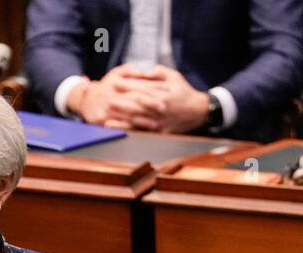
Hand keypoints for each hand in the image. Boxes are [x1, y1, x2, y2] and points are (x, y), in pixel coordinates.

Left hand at [76, 64, 211, 133]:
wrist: (198, 112)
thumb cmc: (184, 92)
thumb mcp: (174, 76)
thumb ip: (158, 72)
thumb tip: (142, 70)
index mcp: (163, 94)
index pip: (142, 88)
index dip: (127, 85)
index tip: (115, 82)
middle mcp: (160, 109)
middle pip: (137, 105)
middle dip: (120, 102)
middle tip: (105, 99)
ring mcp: (159, 122)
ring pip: (136, 120)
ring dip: (119, 118)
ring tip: (105, 116)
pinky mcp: (158, 132)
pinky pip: (140, 131)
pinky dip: (127, 129)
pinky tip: (116, 128)